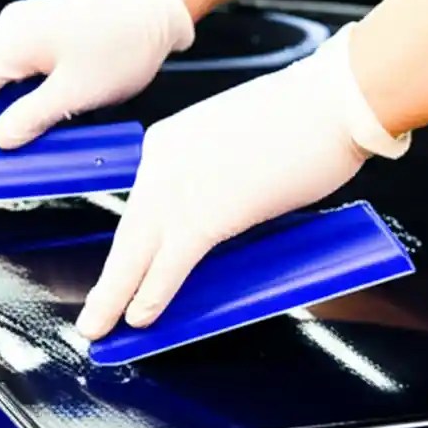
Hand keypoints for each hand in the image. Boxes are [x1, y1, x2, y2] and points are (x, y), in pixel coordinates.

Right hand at [0, 0, 194, 148]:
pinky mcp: (37, 32)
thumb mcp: (76, 93)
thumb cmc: (123, 43)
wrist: (152, 9)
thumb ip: (32, 118)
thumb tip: (0, 139)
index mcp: (12, 44)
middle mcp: (10, 31)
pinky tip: (15, 115)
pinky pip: (5, 65)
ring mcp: (22, 28)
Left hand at [74, 23, 410, 339]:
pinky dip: (152, 294)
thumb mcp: (238, 145)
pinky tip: (138, 318)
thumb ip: (217, 181)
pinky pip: (170, 263)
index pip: (141, 207)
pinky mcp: (207, 212)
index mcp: (169, 142)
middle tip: (94, 316)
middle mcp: (163, 162)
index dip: (132, 249)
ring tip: (98, 328)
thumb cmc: (304, 117)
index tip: (122, 276)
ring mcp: (180, 187)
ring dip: (115, 298)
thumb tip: (222, 218)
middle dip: (110, 281)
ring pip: (135, 254)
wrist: (333, 99)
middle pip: (128, 233)